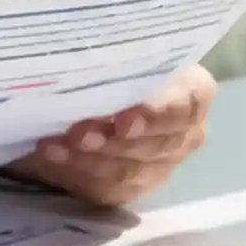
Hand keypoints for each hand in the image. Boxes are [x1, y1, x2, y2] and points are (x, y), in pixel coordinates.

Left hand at [0, 64, 215, 205]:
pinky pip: (107, 188)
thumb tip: (84, 61)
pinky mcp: (131, 189)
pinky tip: (52, 157)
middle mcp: (184, 133)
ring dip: (87, 159)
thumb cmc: (107, 66)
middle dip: (112, 141)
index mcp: (192, 92)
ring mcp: (160, 166)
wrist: (83, 97)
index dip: (158, 115)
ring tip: (53, 145)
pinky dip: (76, 172)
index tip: (124, 121)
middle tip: (78, 134)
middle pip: (156, 145)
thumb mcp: (111, 56)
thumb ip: (110, 62)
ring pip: (129, 172)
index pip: (188, 106)